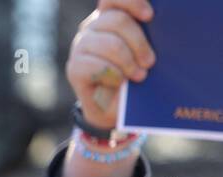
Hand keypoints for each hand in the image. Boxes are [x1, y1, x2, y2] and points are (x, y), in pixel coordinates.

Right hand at [67, 0, 155, 130]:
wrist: (115, 108)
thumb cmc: (135, 74)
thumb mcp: (143, 50)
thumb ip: (146, 33)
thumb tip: (161, 25)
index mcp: (110, 15)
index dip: (132, 2)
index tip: (150, 16)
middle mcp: (92, 27)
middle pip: (117, 20)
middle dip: (138, 42)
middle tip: (150, 62)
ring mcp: (80, 46)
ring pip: (109, 44)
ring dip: (128, 61)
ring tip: (139, 76)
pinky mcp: (74, 67)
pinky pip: (95, 65)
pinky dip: (113, 75)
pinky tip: (121, 82)